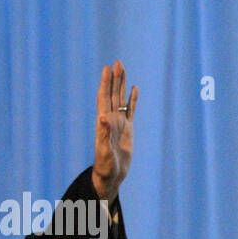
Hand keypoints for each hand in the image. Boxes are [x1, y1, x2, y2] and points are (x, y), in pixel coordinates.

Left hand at [92, 60, 136, 200]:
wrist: (111, 176)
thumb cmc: (105, 166)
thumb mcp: (103, 150)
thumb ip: (103, 134)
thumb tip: (103, 117)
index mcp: (103, 122)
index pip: (104, 97)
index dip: (105, 83)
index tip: (107, 68)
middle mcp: (110, 119)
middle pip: (112, 94)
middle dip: (114, 78)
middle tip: (117, 62)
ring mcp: (119, 123)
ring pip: (121, 99)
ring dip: (122, 85)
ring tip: (123, 70)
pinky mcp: (128, 130)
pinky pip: (131, 111)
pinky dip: (132, 100)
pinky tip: (134, 89)